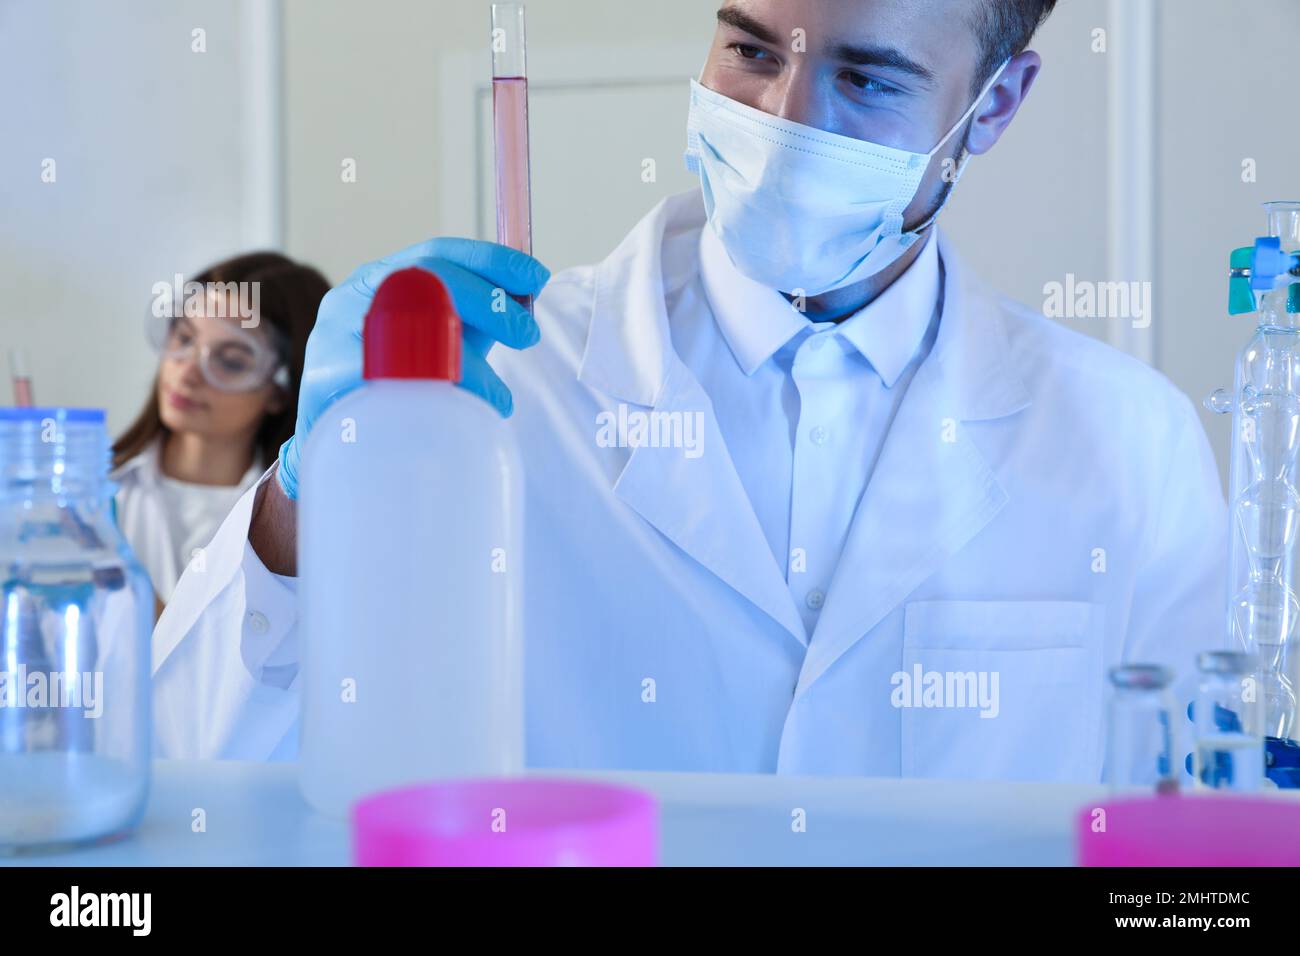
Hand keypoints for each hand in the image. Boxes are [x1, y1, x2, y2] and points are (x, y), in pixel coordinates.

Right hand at [276, 238, 549, 499]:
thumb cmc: (398, 379)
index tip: (535, 277)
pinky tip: (461, 414)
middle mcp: (351, 296)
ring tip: (499, 396)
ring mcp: (332, 336)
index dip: (490, 260)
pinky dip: (436, 398)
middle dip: (485, 302)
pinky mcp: (325, 381)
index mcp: (380, 277)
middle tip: (527, 334)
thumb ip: (477, 314)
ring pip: (407, 332)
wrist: (339, 435)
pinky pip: (388, 383)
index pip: (436, 253)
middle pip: (422, 280)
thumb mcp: (439, 336)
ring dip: (465, 364)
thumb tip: (528, 294)